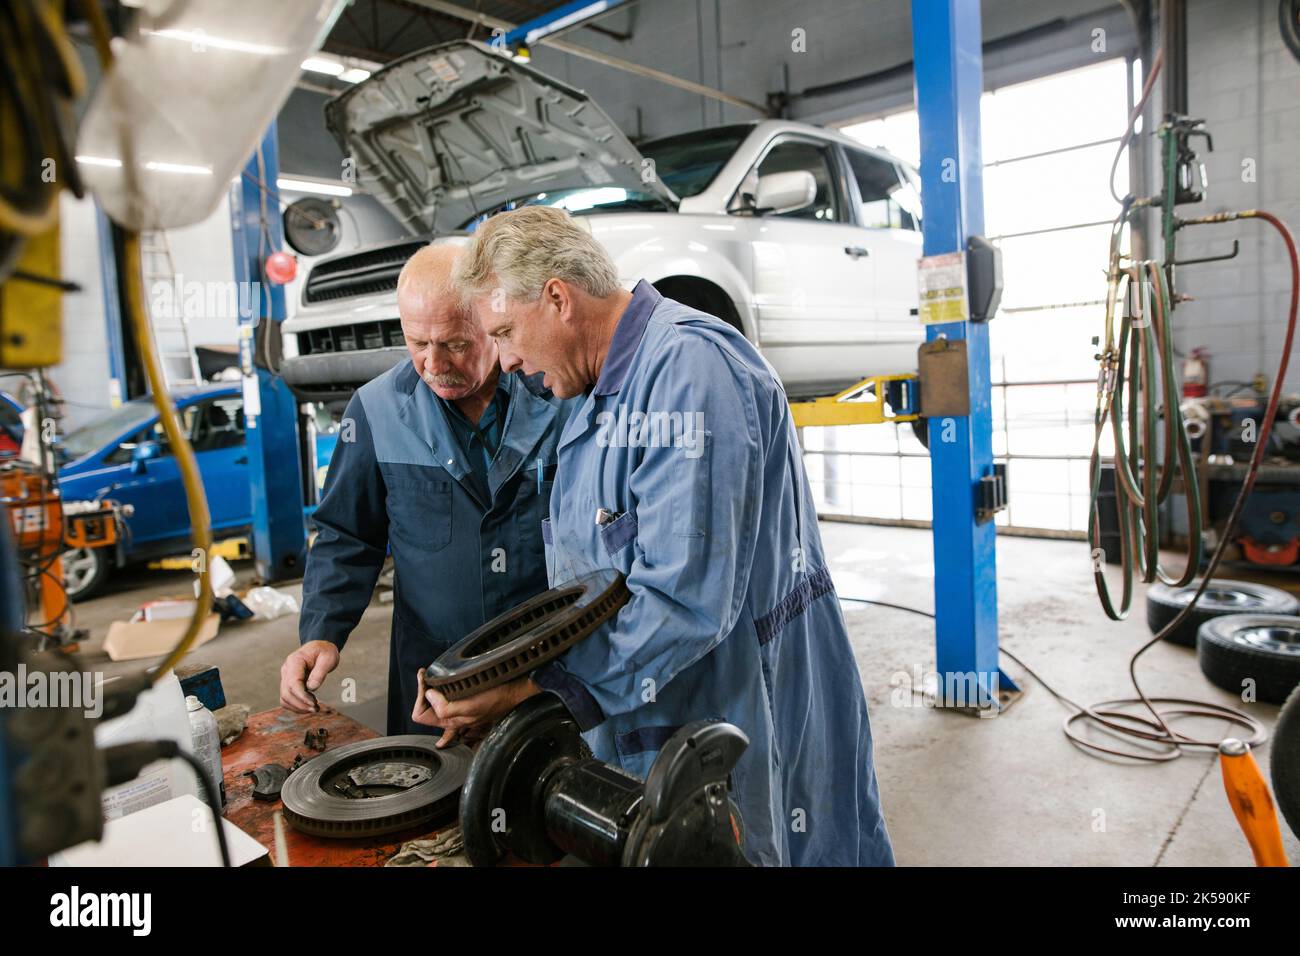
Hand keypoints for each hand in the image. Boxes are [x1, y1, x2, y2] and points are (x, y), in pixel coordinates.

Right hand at [279, 640, 339, 712]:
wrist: (319, 648)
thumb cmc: (324, 651)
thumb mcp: (328, 658)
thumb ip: (320, 672)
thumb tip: (312, 688)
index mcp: (294, 661)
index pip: (293, 683)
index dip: (302, 696)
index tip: (314, 703)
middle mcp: (286, 669)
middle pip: (286, 693)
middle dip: (300, 704)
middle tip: (316, 709)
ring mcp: (285, 677)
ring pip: (284, 698)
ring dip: (298, 707)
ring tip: (314, 709)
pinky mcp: (288, 684)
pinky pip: (287, 699)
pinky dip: (296, 706)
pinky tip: (309, 706)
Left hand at [412, 672, 540, 747]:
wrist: (513, 692)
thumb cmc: (495, 699)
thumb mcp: (469, 706)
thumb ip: (446, 708)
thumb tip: (429, 696)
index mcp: (449, 721)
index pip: (420, 714)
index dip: (421, 697)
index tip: (426, 680)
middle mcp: (451, 717)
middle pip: (425, 706)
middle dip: (423, 690)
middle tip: (425, 674)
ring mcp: (458, 708)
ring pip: (434, 701)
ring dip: (430, 688)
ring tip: (429, 675)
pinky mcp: (465, 699)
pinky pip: (446, 699)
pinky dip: (439, 692)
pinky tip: (436, 686)